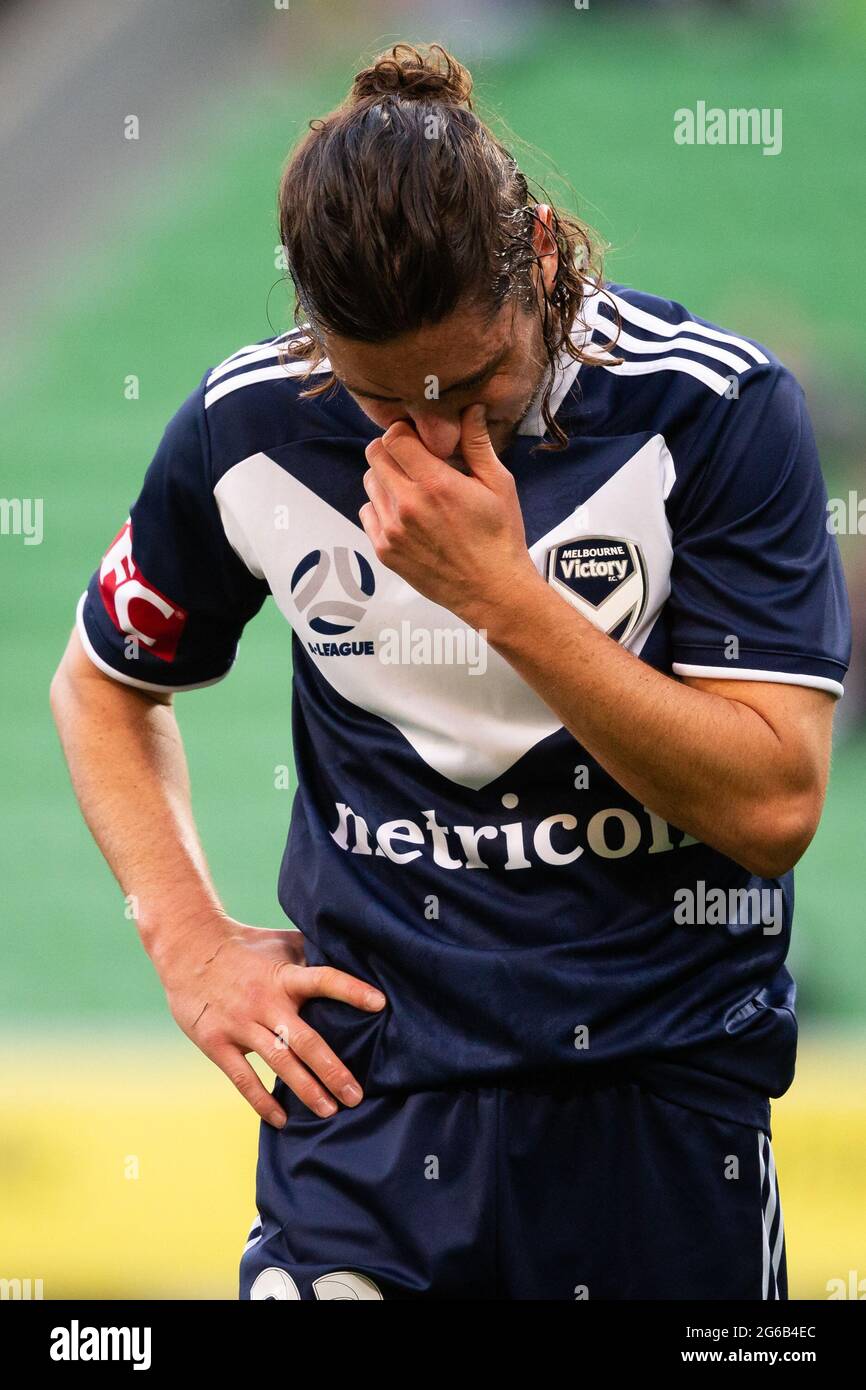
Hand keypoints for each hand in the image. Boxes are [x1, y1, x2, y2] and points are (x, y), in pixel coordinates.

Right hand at [154, 917, 386, 1125]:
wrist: (188, 947)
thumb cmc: (244, 945)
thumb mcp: (281, 943)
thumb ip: (312, 956)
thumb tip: (353, 959)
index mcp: (283, 975)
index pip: (323, 980)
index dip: (352, 990)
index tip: (380, 1004)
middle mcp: (265, 1001)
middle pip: (306, 1040)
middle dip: (333, 1070)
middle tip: (356, 1095)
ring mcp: (240, 1023)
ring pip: (279, 1063)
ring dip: (306, 1089)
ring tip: (330, 1111)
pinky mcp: (216, 1042)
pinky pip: (243, 1078)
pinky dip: (262, 1101)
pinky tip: (281, 1119)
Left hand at [360, 405, 538, 628]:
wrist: (492, 591)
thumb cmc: (501, 537)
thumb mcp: (499, 484)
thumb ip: (477, 443)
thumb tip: (470, 407)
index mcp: (435, 483)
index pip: (394, 437)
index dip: (404, 431)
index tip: (419, 438)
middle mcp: (407, 505)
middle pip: (374, 455)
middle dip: (393, 450)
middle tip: (414, 460)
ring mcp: (391, 530)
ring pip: (369, 483)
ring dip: (386, 478)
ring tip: (413, 490)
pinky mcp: (384, 551)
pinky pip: (367, 512)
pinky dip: (381, 507)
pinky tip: (407, 515)